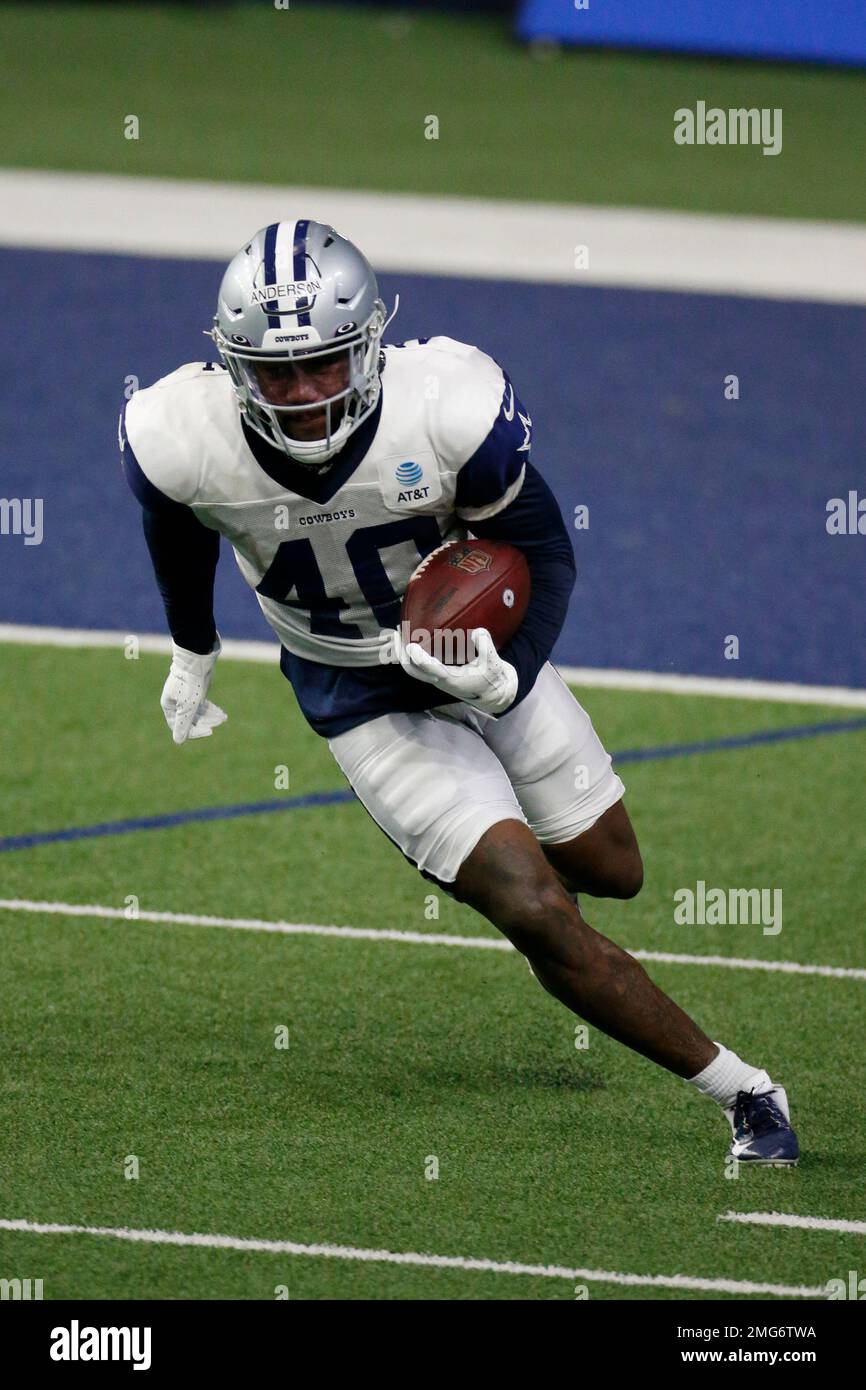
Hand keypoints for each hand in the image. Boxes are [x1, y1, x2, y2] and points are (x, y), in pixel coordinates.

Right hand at [160, 636, 226, 743]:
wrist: (197, 659)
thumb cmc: (190, 683)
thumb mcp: (187, 706)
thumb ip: (183, 724)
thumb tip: (178, 742)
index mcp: (169, 706)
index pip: (180, 726)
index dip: (195, 732)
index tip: (209, 731)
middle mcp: (176, 703)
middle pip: (190, 720)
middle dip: (206, 722)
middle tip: (219, 722)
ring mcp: (186, 697)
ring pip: (198, 712)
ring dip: (211, 716)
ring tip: (223, 717)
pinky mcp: (196, 691)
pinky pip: (203, 705)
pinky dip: (212, 710)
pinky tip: (222, 714)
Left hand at [393, 626, 517, 715]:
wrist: (494, 694)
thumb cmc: (493, 679)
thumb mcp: (495, 663)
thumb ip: (486, 647)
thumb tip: (477, 632)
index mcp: (452, 680)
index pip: (431, 670)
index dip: (420, 659)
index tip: (411, 646)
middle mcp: (440, 680)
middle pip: (412, 670)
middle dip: (401, 653)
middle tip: (397, 631)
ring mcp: (436, 678)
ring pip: (412, 668)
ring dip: (402, 653)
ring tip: (398, 632)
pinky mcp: (437, 675)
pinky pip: (417, 665)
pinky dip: (410, 654)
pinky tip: (409, 639)